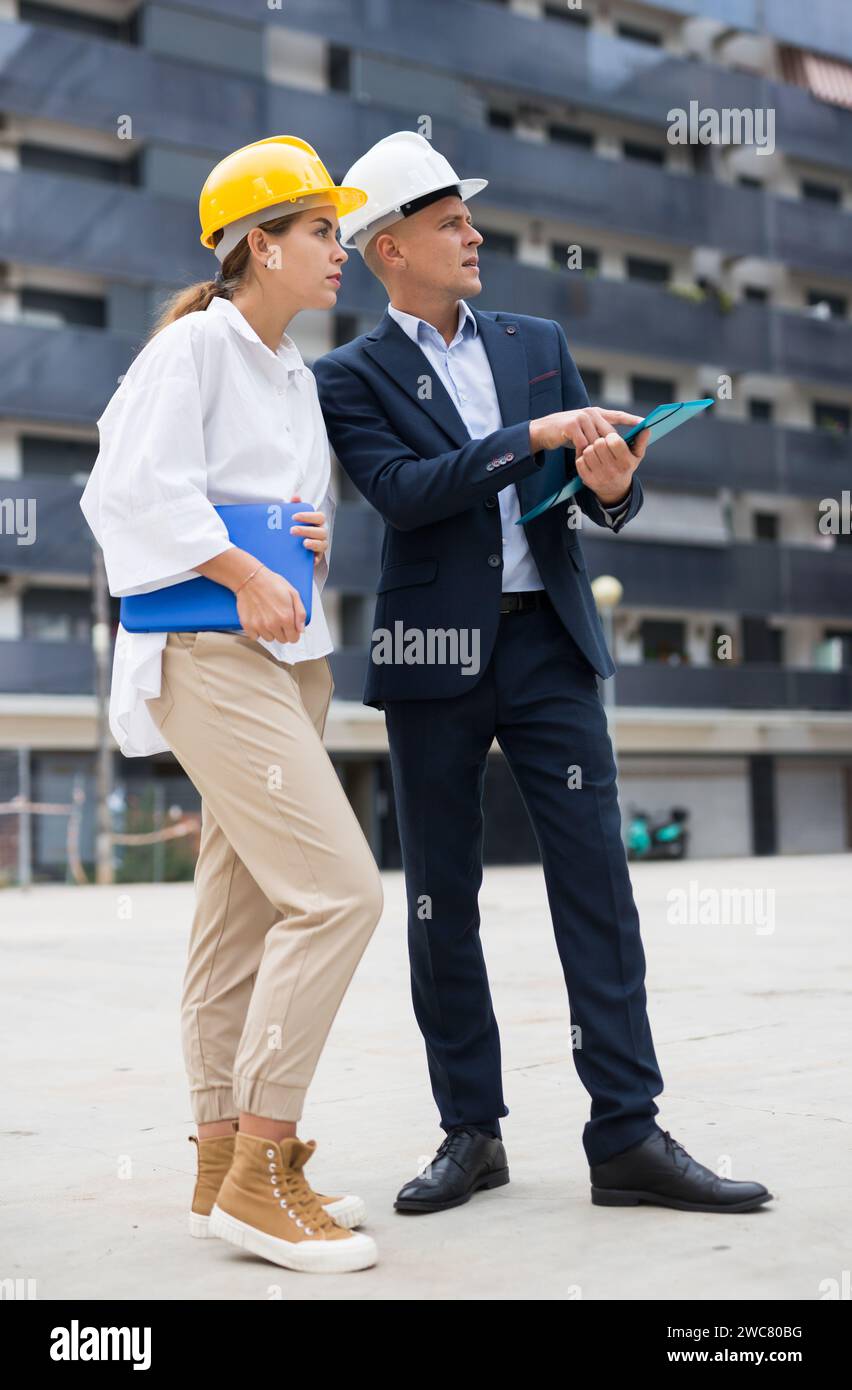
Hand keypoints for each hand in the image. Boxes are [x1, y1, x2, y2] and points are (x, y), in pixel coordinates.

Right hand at [236, 566, 305, 642]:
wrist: (251, 578)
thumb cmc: (271, 583)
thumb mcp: (293, 594)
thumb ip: (300, 613)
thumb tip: (301, 630)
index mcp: (286, 617)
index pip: (293, 639)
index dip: (293, 633)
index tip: (290, 627)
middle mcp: (273, 624)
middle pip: (282, 640)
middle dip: (282, 631)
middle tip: (277, 618)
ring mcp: (259, 626)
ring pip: (269, 639)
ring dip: (269, 631)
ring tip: (267, 616)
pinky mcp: (248, 625)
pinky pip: (255, 637)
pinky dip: (257, 631)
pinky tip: (258, 619)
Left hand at [288, 494, 327, 566]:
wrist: (291, 548)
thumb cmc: (294, 529)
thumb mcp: (292, 518)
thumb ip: (294, 507)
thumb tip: (296, 498)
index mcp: (317, 523)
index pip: (319, 517)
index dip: (308, 516)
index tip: (294, 516)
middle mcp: (321, 534)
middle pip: (320, 531)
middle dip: (307, 530)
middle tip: (292, 530)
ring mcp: (320, 546)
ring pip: (322, 544)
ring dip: (313, 543)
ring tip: (303, 543)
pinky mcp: (316, 558)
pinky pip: (318, 559)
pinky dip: (315, 559)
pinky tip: (310, 560)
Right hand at [530, 407, 644, 454]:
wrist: (544, 430)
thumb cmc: (566, 432)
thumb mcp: (585, 430)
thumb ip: (598, 432)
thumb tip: (614, 441)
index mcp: (597, 413)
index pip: (618, 415)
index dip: (631, 419)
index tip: (645, 423)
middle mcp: (590, 413)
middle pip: (608, 433)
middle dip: (608, 448)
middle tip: (609, 459)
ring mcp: (581, 417)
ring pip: (595, 441)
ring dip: (593, 452)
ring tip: (589, 458)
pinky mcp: (571, 425)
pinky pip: (583, 444)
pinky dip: (582, 452)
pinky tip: (580, 456)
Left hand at [576, 424, 650, 506]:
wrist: (615, 489)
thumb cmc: (626, 467)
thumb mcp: (636, 455)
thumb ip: (641, 441)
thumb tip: (646, 428)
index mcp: (626, 463)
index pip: (614, 441)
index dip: (611, 436)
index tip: (612, 438)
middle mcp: (613, 471)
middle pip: (599, 444)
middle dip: (600, 441)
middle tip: (603, 444)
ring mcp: (599, 476)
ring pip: (588, 451)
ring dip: (591, 449)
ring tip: (597, 452)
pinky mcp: (588, 480)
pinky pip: (580, 461)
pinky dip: (583, 458)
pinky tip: (590, 460)